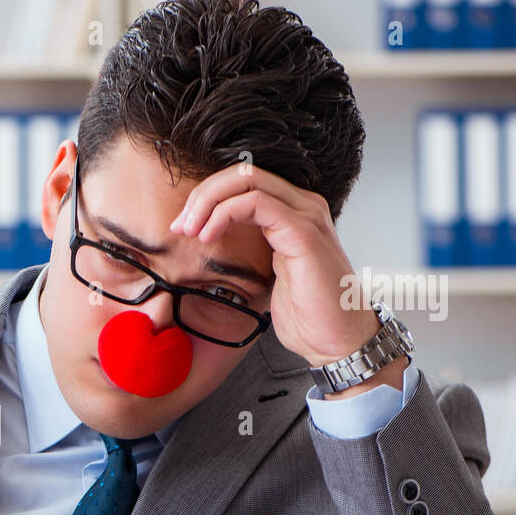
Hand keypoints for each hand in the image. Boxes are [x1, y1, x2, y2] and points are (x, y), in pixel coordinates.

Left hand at [168, 164, 384, 371]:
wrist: (335, 341)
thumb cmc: (307, 314)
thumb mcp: (267, 275)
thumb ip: (249, 251)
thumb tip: (210, 243)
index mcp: (294, 213)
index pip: (244, 182)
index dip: (207, 198)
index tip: (183, 227)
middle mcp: (303, 206)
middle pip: (242, 173)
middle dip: (202, 195)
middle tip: (180, 225)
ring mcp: (306, 216)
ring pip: (247, 179)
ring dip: (208, 202)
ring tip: (190, 231)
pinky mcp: (304, 232)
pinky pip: (256, 203)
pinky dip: (224, 214)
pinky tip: (208, 236)